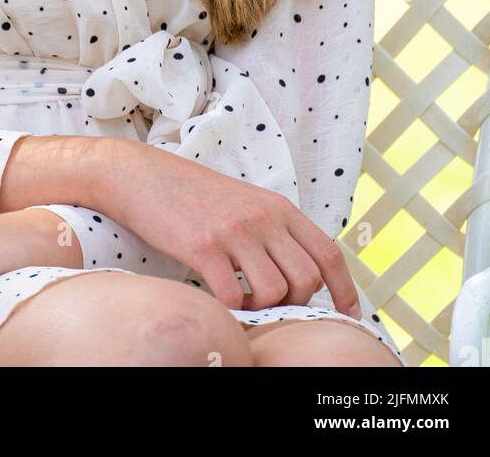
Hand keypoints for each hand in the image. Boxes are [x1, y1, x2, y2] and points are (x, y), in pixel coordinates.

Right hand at [110, 142, 361, 318]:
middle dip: (296, 302)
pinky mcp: (203, 247)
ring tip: (245, 298)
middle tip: (272, 302)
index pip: (327, 253)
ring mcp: (234, 232)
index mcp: (277, 206)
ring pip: (276, 290)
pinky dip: (233, 308)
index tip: (349, 313)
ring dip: (264, 306)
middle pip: (307, 278)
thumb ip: (272, 230)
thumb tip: (298, 272)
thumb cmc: (190, 194)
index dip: (345, 289)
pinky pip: (235, 296)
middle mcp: (262, 217)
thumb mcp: (243, 202)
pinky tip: (221, 297)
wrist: (140, 175)